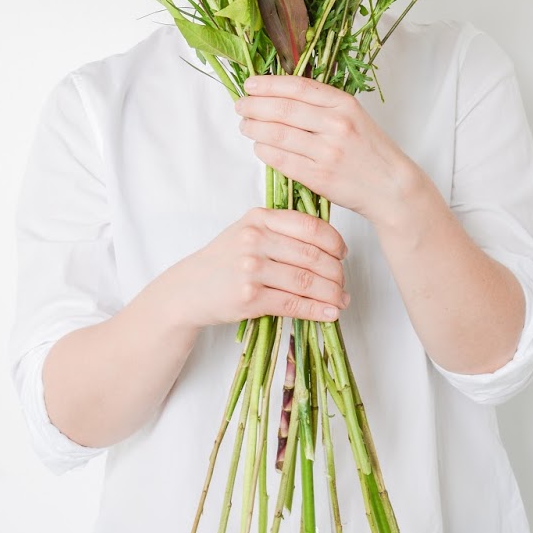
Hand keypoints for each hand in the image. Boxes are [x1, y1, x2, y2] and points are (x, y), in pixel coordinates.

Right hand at [165, 206, 350, 328]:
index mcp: (259, 218)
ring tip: (341, 300)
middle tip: (343, 283)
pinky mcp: (249, 298)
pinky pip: (293, 304)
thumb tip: (330, 244)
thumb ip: (282, 229)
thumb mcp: (248, 231)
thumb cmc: (224, 259)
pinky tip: (329, 314)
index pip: (310, 226)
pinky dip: (316, 310)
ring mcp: (251, 269)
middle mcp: (255, 239)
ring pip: (306, 281)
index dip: (334, 242)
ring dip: (331, 294)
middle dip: (336, 273)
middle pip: (312, 255)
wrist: (189, 288)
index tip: (343, 254)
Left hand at [234, 73, 423, 225]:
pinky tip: (259, 147)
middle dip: (254, 106)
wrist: (391, 186)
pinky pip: (282, 161)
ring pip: (278, 135)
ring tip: (245, 126)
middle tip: (240, 106)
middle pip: (282, 110)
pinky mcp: (319, 177)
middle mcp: (336, 125)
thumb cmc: (369, 149)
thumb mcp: (353, 115)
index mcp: (344, 104)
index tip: (250, 85)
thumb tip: (280, 93)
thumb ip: (321, 104)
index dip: (268, 84)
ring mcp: (327, 152)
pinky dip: (265, 152)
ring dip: (255, 129)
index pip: (297, 87)